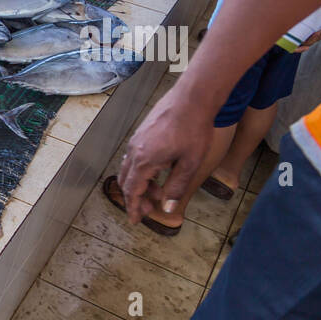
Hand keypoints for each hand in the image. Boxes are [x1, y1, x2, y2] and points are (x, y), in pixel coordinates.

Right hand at [116, 88, 212, 223]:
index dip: (133, 208)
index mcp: (144, 161)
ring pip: (130, 168)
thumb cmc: (194, 130)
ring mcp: (136, 140)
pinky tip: (158, 169)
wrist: (193, 98)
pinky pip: (134, 156)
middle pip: (127, 181)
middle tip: (149, 209)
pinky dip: (141, 170)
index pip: (133, 191)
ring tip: (159, 189)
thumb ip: (177, 187)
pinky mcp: (142, 132)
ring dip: (140, 183)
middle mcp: (135, 151)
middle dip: (136, 198)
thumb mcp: (190, 163)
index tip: (134, 221)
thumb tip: (167, 208)